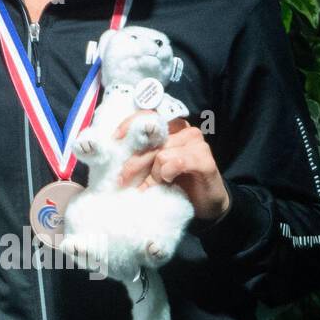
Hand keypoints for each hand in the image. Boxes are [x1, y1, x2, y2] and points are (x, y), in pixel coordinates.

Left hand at [115, 114, 230, 220]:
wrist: (203, 204)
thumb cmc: (175, 182)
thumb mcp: (151, 167)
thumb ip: (139, 155)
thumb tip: (114, 155)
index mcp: (170, 127)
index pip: (148, 115)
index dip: (130, 124)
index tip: (115, 138)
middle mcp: (184, 130)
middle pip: (150, 139)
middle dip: (133, 162)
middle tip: (122, 180)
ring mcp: (196, 143)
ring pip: (161, 153)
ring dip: (153, 173)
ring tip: (155, 184)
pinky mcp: (205, 159)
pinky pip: (176, 162)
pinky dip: (168, 173)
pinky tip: (169, 179)